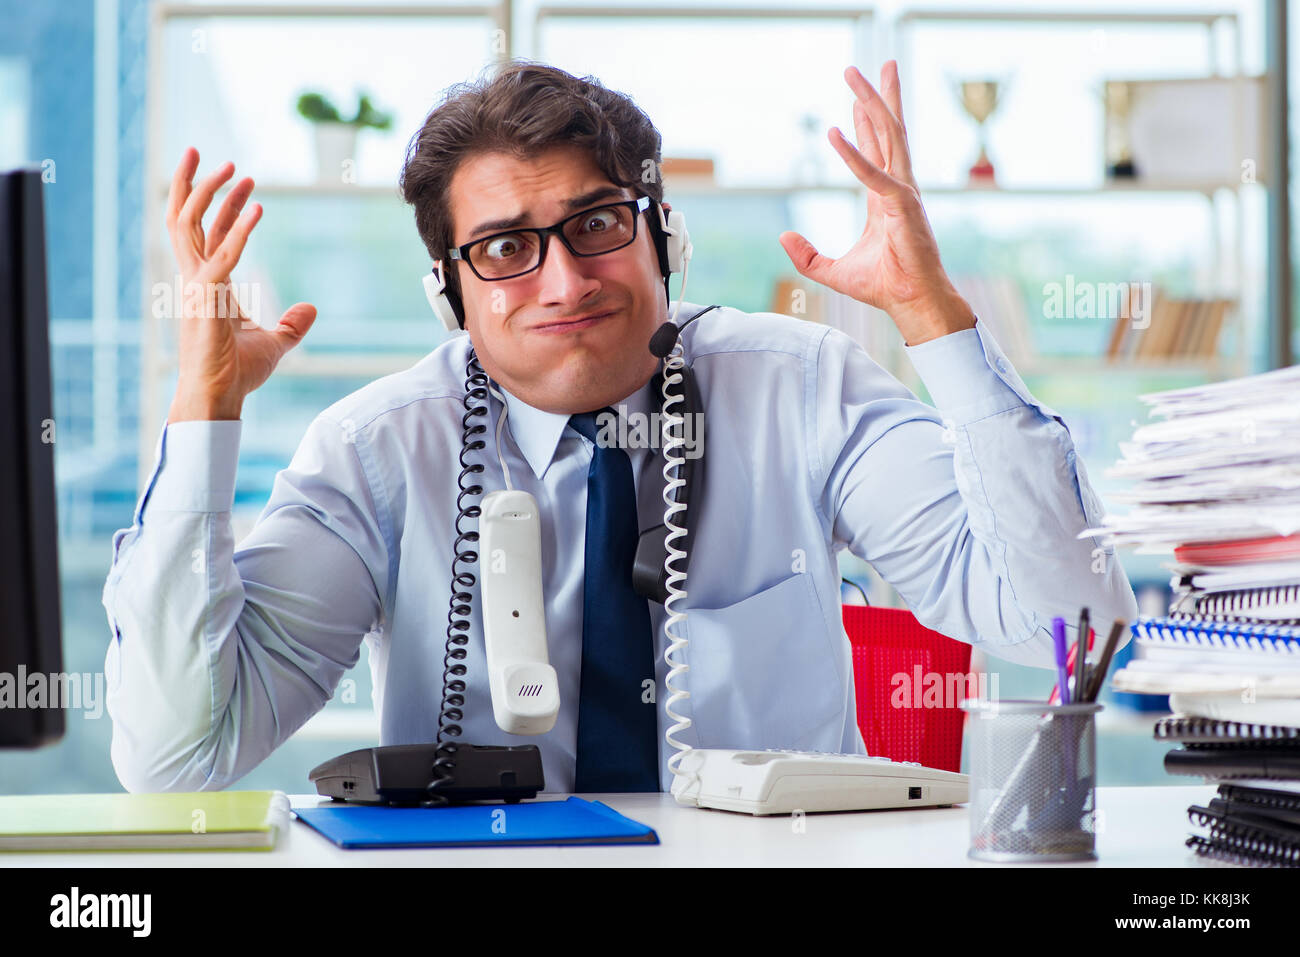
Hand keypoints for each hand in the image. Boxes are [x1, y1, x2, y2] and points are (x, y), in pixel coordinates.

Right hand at [165, 148, 316, 420]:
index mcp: (205, 285)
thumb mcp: (274, 343)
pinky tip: (259, 210)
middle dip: (198, 186)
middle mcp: (194, 280)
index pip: (202, 234)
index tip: (231, 179)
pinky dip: (240, 231)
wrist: (218, 398)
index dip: (213, 205)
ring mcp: (196, 287)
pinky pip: (224, 256)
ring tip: (234, 170)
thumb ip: (291, 325)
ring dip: (213, 195)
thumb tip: (310, 309)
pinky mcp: (207, 298)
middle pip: (187, 221)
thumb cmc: (236, 373)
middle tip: (213, 155)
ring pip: (194, 227)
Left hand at [778, 61, 974, 345]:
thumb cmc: (885, 287)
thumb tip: (783, 237)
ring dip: (872, 104)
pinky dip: (855, 154)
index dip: (865, 123)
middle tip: (861, 67)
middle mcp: (896, 188)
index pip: (875, 151)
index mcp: (884, 199)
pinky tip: (837, 133)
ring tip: (856, 75)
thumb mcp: (832, 271)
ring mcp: (903, 193)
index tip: (856, 99)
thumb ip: (807, 256)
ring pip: (888, 137)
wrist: (911, 304)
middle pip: (887, 132)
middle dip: (875, 97)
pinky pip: (874, 174)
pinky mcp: (903, 206)